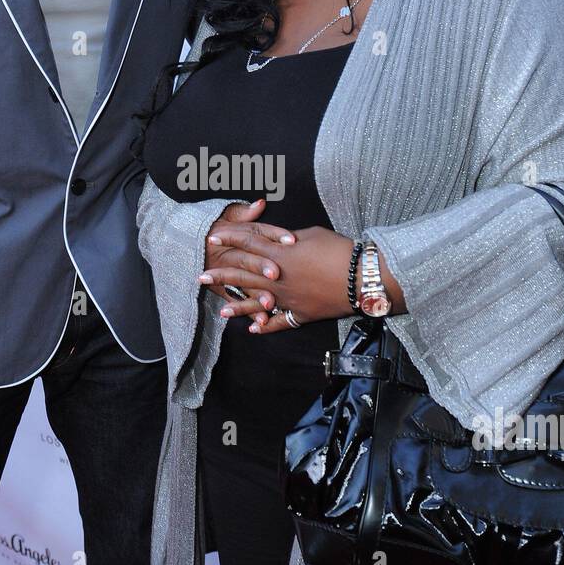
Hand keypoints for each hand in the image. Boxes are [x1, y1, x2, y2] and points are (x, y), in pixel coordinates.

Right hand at [198, 198, 296, 318]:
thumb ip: (243, 212)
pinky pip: (233, 298)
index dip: (275, 235)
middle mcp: (230, 251)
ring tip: (270, 304)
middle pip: (247, 257)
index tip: (291, 240)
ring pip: (241, 281)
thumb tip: (260, 204)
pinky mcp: (218, 285)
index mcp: (236, 232)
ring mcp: (223, 270)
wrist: (178, 239)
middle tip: (276, 274)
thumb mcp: (224, 214)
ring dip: (255, 293)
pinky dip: (246, 310)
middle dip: (261, 265)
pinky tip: (262, 321)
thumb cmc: (208, 225)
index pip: (257, 232)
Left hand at [201, 225, 406, 332]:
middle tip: (202, 275)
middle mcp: (278, 279)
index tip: (213, 237)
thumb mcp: (312, 235)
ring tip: (220, 309)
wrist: (361, 279)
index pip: (249, 243)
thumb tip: (279, 240)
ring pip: (256, 302)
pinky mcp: (300, 313)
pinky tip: (254, 329)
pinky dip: (267, 326)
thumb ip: (290, 239)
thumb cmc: (339, 251)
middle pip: (244, 274)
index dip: (231, 238)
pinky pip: (280, 322)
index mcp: (280, 255)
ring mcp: (287, 298)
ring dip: (238, 305)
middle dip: (222, 274)